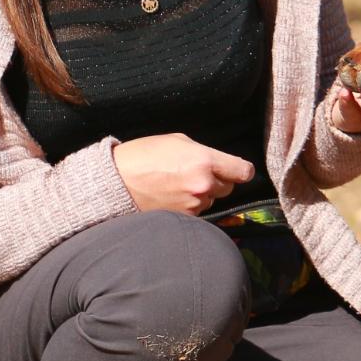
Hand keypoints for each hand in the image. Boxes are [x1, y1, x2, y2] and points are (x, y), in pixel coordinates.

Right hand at [112, 134, 255, 214]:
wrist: (117, 182)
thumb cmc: (144, 155)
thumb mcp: (177, 141)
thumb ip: (203, 152)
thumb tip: (219, 163)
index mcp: (205, 161)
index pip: (243, 171)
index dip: (241, 170)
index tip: (237, 169)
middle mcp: (204, 185)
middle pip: (228, 187)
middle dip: (217, 181)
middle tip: (196, 174)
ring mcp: (194, 205)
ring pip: (211, 200)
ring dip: (202, 195)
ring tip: (178, 185)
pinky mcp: (184, 219)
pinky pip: (197, 212)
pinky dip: (189, 206)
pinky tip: (172, 196)